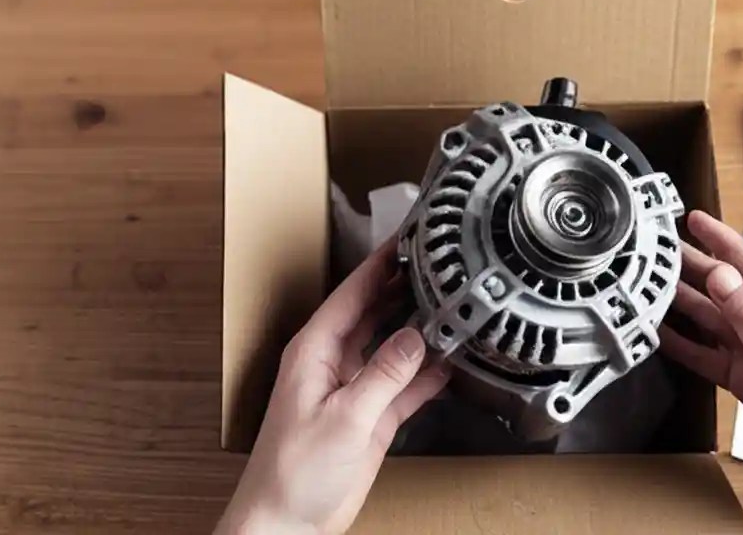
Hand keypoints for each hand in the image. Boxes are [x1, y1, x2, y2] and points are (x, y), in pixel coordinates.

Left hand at [216, 242, 450, 534]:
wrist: (287, 525)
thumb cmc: (293, 474)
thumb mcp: (346, 418)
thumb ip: (384, 375)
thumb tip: (415, 337)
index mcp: (314, 351)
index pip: (352, 292)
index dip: (380, 263)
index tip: (407, 237)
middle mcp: (333, 363)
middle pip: (375, 312)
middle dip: (405, 289)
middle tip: (441, 264)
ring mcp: (353, 390)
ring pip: (393, 347)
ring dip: (421, 332)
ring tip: (455, 307)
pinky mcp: (369, 418)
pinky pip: (404, 386)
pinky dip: (427, 375)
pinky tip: (451, 363)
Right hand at [660, 211, 742, 532]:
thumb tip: (725, 277)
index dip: (722, 241)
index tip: (695, 220)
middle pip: (730, 290)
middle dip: (697, 268)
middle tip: (661, 249)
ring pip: (718, 321)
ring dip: (687, 304)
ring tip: (654, 287)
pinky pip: (715, 355)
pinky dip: (690, 345)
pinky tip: (667, 334)